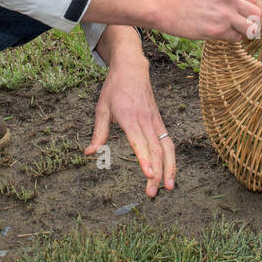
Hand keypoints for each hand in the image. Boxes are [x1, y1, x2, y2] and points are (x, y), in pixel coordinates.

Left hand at [84, 58, 173, 197]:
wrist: (132, 68)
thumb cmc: (114, 88)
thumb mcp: (101, 108)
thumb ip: (98, 133)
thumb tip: (90, 153)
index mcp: (129, 117)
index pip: (139, 142)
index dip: (145, 159)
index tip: (149, 175)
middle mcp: (145, 121)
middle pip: (156, 150)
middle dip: (157, 173)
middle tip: (152, 193)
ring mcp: (155, 122)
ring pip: (167, 148)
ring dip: (170, 169)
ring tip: (169, 188)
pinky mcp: (160, 122)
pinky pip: (169, 143)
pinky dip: (171, 159)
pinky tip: (170, 173)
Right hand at [158, 0, 261, 42]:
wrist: (164, 6)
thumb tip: (248, 7)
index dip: (253, 9)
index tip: (249, 16)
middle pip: (257, 14)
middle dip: (254, 22)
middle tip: (245, 26)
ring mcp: (224, 13)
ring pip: (250, 28)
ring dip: (244, 32)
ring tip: (233, 31)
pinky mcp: (217, 30)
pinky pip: (236, 38)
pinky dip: (231, 38)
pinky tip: (219, 33)